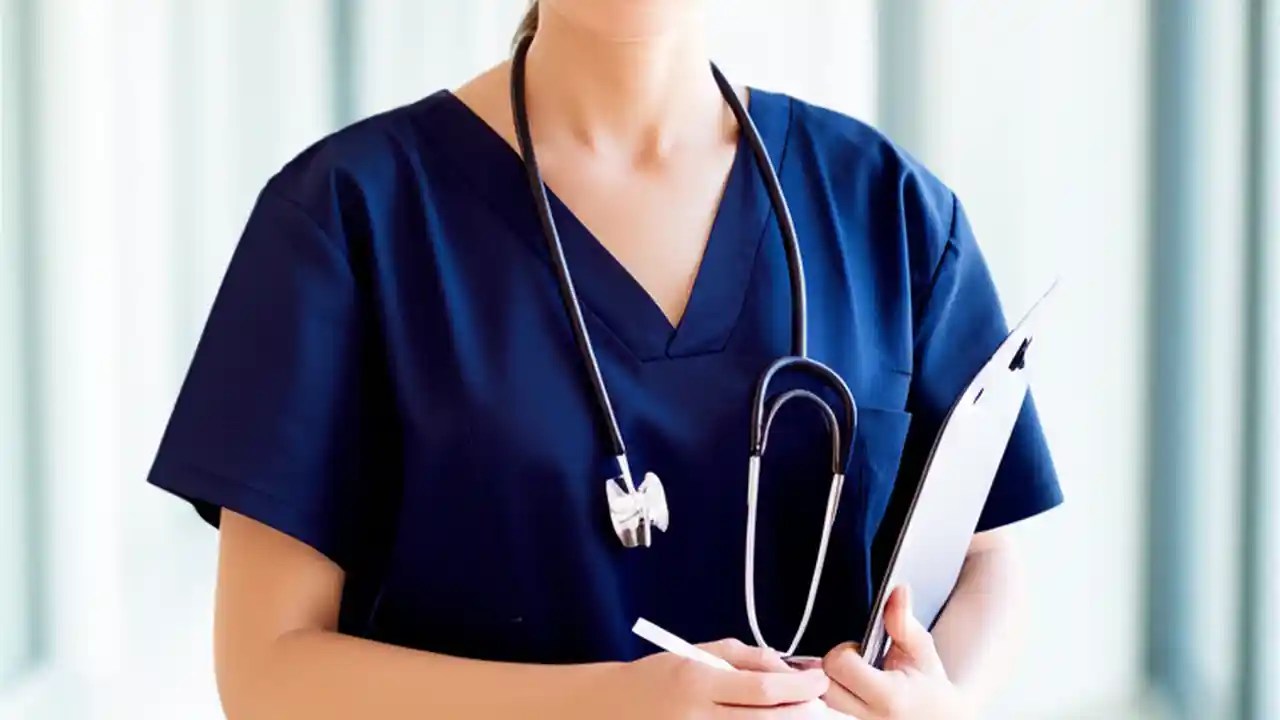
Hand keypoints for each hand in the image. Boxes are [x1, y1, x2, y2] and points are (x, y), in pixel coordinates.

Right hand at [585, 638, 831, 718]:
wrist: (612, 708)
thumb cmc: (661, 676)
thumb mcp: (700, 652)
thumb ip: (748, 659)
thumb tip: (793, 671)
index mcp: (700, 682)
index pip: (764, 690)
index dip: (801, 687)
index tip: (820, 680)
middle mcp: (699, 717)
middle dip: (806, 713)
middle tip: (823, 705)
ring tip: (804, 716)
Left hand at [821, 587, 974, 719]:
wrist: (938, 719)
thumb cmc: (928, 686)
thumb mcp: (921, 650)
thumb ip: (903, 621)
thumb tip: (898, 591)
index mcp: (888, 697)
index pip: (839, 664)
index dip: (845, 651)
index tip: (860, 651)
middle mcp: (868, 717)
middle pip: (822, 684)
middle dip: (831, 667)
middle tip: (854, 665)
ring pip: (818, 699)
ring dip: (827, 683)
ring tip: (851, 679)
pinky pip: (821, 711)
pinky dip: (828, 697)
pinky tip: (845, 690)